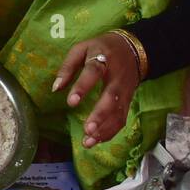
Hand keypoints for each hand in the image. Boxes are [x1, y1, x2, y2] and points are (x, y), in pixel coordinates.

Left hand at [52, 32, 140, 147]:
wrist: (134, 48)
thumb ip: (67, 67)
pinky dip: (112, 131)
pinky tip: (98, 140)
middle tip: (87, 130)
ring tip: (89, 142)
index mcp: (103, 59)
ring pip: (119, 112)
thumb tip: (55, 88)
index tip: (71, 102)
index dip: (83, 87)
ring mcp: (125, 91)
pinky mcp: (129, 100)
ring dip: (105, 129)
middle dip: (100, 115)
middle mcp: (117, 77)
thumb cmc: (101, 48)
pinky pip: (122, 118)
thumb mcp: (81, 48)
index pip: (93, 73)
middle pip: (111, 97)